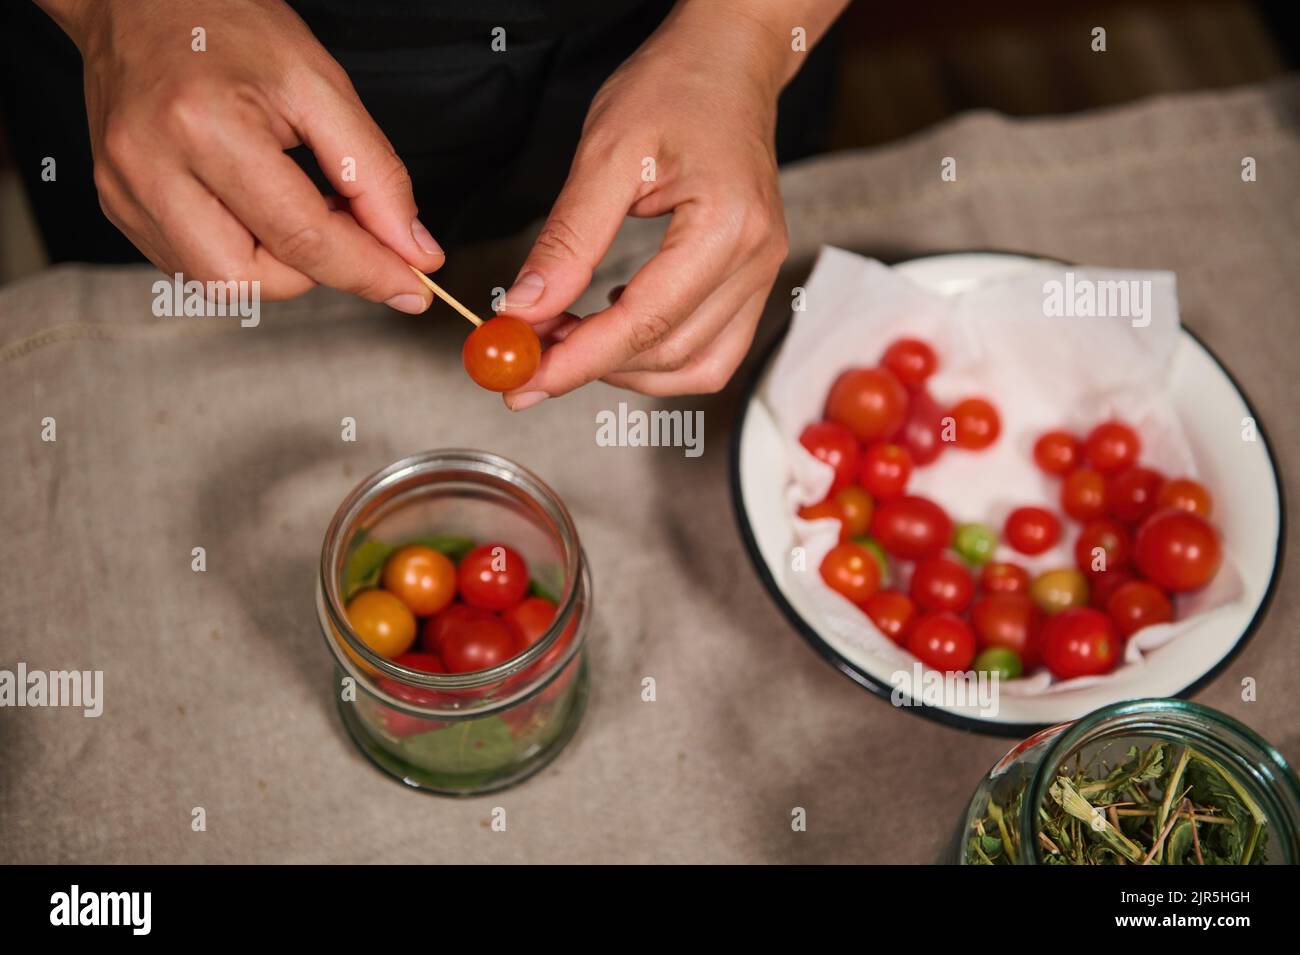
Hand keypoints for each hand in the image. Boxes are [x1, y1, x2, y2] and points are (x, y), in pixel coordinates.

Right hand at [42, 0, 442, 310]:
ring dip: (278, 264)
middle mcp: (152, 168)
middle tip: (342, 218)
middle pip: (258, 278)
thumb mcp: (321, 85)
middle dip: (316, 267)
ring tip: (292, 203)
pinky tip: (251, 204)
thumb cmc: (229, 26)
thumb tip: (414, 251)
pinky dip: (240, 251)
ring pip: (223, 283)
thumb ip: (376, 176)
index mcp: (206, 128)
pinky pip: (194, 264)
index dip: (369, 271)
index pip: (305, 238)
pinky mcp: (117, 204)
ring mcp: (126, 191)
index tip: (413, 286)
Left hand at [499, 1, 797, 405]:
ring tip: (567, 339)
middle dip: (592, 365)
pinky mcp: (752, 280)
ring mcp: (761, 275)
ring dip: (625, 369)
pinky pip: (711, 349)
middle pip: (669, 353)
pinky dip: (658, 355)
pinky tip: (616, 323)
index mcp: (727, 227)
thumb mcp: (605, 153)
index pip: (646, 322)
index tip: (523, 380)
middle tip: (527, 353)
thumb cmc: (674, 90)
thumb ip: (568, 239)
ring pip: (695, 366)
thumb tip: (526, 308)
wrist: (726, 64)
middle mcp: (756, 260)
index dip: (579, 360)